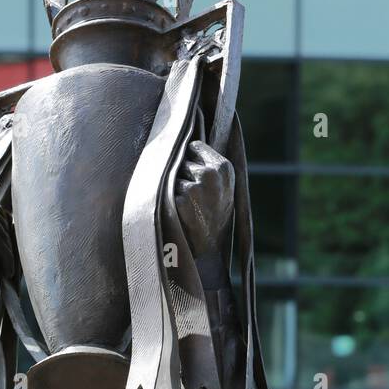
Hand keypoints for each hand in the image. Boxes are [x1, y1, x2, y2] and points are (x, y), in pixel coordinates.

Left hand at [174, 140, 234, 259]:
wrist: (210, 249)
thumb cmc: (215, 213)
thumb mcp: (223, 186)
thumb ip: (210, 162)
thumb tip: (187, 139)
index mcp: (223, 168)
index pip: (193, 146)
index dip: (190, 160)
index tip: (195, 174)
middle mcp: (210, 175)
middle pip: (181, 161)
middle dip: (183, 175)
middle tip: (194, 196)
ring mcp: (195, 188)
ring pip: (172, 177)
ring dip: (175, 189)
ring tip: (189, 206)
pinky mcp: (180, 201)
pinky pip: (165, 191)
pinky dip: (169, 201)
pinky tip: (181, 213)